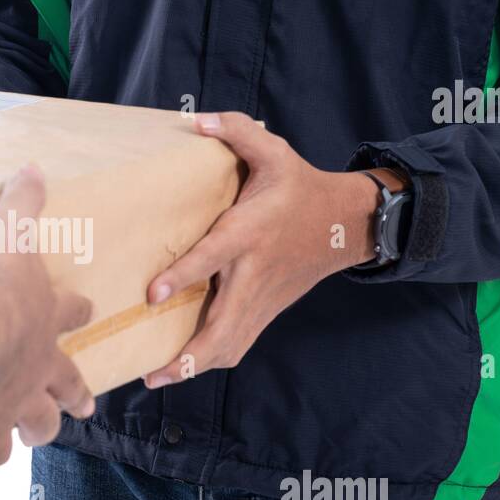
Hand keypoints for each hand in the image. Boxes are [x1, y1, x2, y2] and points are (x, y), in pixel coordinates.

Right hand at [0, 82, 92, 463]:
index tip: (86, 310)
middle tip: (82, 404)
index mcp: (46, 314)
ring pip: (39, 426)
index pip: (72, 310)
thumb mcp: (8, 229)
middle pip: (68, 384)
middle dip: (76, 394)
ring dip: (39, 431)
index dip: (78, 310)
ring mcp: (18, 399)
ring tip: (34, 436)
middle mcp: (40, 363)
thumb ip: (21, 199)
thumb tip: (32, 168)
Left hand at [143, 112, 379, 387]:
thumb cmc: (301, 187)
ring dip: (196, 366)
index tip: (153, 295)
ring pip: (232, 344)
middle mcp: (254, 272)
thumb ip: (237, 132)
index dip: (183, 276)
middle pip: (224, 325)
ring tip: (158, 378)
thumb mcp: (275, 152)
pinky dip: (213, 360)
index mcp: (250, 232)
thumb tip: (198, 121)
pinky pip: (239, 343)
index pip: (212, 257)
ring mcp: (262, 297)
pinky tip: (184, 369)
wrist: (347, 224)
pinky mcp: (267, 310)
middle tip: (152, 372)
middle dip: (189, 353)